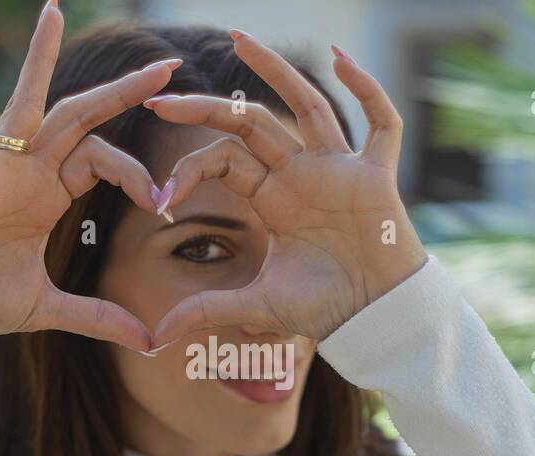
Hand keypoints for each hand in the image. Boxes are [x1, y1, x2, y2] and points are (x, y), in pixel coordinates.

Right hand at [0, 3, 177, 347]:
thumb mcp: (50, 308)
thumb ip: (99, 316)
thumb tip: (149, 338)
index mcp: (47, 194)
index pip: (104, 161)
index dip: (139, 176)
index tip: (165, 205)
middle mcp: (26, 171)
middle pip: (81, 118)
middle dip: (124, 91)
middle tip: (168, 66)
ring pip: (28, 102)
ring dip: (42, 56)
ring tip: (54, 10)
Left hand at [143, 31, 428, 346]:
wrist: (374, 320)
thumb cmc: (324, 308)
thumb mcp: (257, 306)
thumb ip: (207, 311)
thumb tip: (155, 339)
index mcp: (272, 197)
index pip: (223, 161)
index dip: (189, 170)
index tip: (158, 197)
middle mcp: (302, 174)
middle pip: (250, 123)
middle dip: (205, 108)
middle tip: (160, 96)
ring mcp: (339, 170)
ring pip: (306, 105)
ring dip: (274, 70)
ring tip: (240, 37)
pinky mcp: (376, 176)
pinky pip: (379, 123)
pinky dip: (366, 88)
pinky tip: (340, 57)